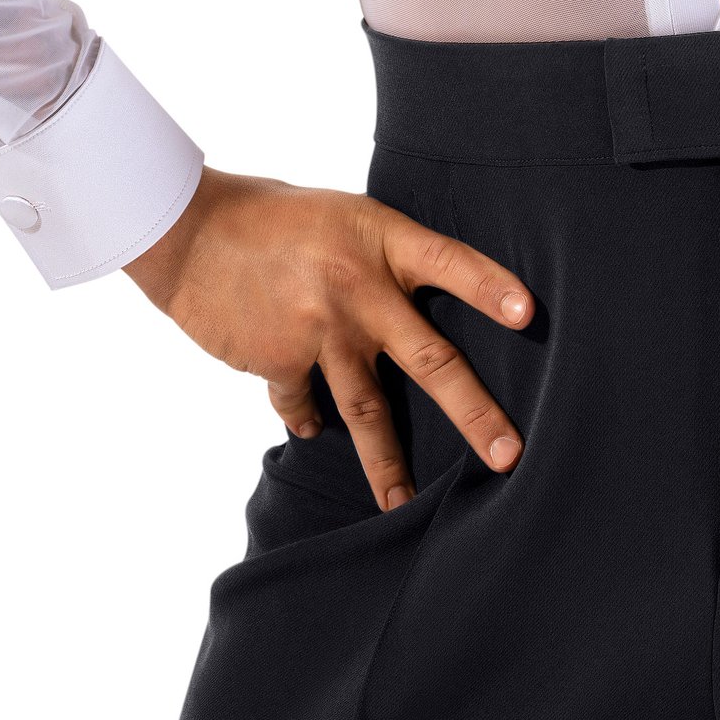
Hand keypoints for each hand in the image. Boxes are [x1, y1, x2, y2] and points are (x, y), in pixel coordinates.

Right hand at [123, 164, 534, 508]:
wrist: (189, 231)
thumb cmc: (275, 216)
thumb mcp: (343, 215)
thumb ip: (385, 257)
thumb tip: (425, 297)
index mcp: (380, 239)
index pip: (451, 262)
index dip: (490, 287)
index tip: (530, 315)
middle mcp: (358, 289)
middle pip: (429, 360)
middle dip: (473, 413)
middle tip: (509, 455)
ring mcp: (320, 330)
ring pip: (367, 411)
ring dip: (389, 464)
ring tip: (408, 504)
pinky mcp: (280, 361)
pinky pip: (305, 405)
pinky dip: (310, 420)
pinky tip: (315, 431)